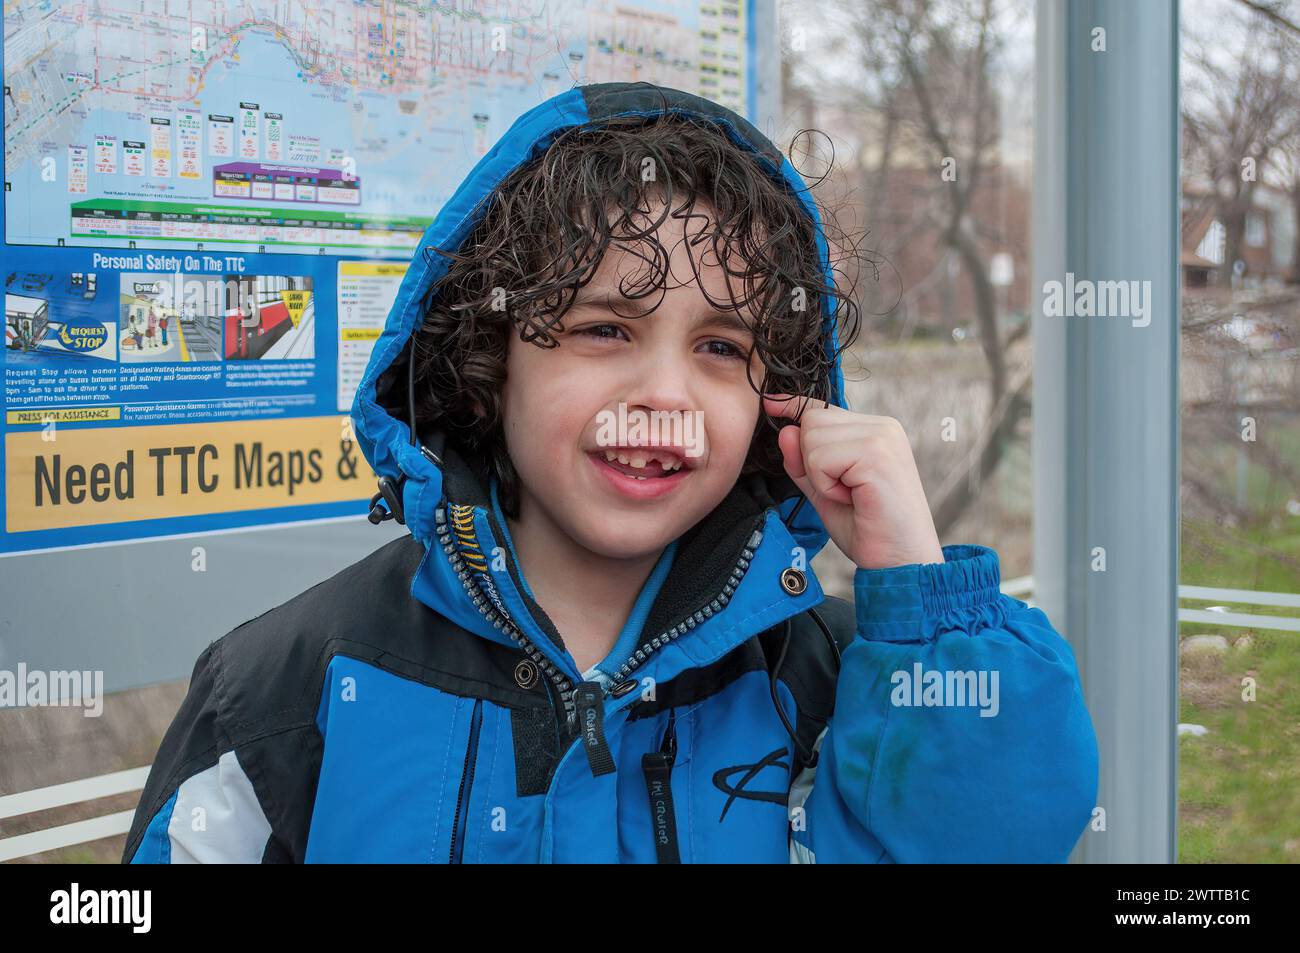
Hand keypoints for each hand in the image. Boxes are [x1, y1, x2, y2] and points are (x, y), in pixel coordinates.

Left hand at [763, 394, 943, 570]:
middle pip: (812, 421)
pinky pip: (820, 459)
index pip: (823, 409)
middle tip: (843, 491)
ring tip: (850, 496)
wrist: (901, 561)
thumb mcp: (825, 491)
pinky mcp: (876, 454)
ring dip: (819, 476)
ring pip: (812, 437)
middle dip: (812, 461)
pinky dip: (826, 485)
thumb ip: (804, 462)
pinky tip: (853, 498)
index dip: (794, 408)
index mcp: (875, 431)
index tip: (771, 406)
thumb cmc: (869, 530)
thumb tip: (785, 430)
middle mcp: (882, 426)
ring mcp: (881, 436)